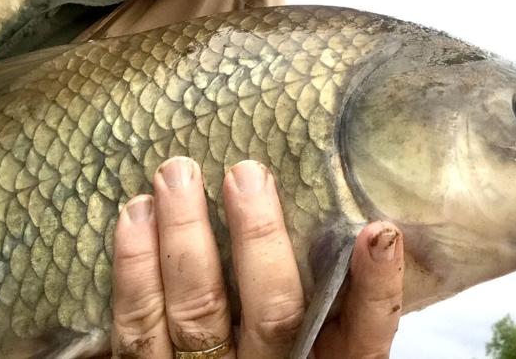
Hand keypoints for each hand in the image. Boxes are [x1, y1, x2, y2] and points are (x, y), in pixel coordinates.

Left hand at [110, 157, 404, 358]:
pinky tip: (135, 216)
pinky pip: (136, 329)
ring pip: (196, 313)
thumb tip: (358, 212)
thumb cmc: (278, 346)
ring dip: (184, 236)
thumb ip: (329, 291)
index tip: (380, 230)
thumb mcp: (315, 334)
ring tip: (177, 175)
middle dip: (258, 238)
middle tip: (245, 173)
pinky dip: (134, 268)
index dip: (375, 286)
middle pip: (272, 315)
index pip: (363, 335)